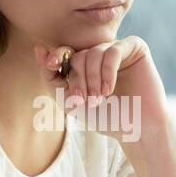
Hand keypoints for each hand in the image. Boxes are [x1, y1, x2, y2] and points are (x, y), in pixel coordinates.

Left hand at [32, 37, 168, 147]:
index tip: (52, 65)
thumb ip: (52, 78)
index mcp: (85, 65)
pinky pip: (113, 51)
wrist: (138, 129)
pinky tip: (109, 89)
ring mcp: (117, 49)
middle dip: (78, 80)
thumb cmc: (107, 117)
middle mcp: (100, 54)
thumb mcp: (71, 102)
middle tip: (84, 101)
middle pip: (78, 56)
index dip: (56, 57)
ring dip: (93, 79)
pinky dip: (107, 71)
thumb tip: (37, 47)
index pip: (65, 53)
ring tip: (100, 99)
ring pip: (94, 53)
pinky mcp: (135, 48)